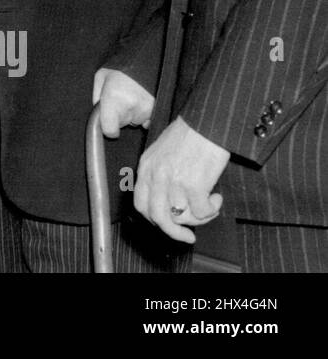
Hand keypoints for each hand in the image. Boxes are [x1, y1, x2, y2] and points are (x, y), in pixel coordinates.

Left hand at [92, 67, 153, 137]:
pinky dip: (145, 114)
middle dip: (120, 116)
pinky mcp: (158, 109)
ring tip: (133, 95)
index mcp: (113, 99)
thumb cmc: (121, 67)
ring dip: (133, 113)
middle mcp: (130, 107)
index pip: (110, 130)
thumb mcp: (101, 76)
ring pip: (136, 121)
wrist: (148, 58)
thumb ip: (96, 96)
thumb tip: (98, 112)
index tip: (108, 124)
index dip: (108, 129)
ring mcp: (146, 109)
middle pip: (123, 124)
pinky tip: (143, 99)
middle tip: (121, 98)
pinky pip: (148, 120)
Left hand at [134, 116, 229, 243]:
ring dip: (199, 218)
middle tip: (189, 237)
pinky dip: (212, 209)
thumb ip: (159, 173)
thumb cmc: (189, 134)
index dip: (154, 219)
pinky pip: (202, 211)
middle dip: (174, 233)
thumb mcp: (162, 151)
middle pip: (157, 217)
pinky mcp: (194, 184)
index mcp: (146, 167)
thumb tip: (168, 202)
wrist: (206, 122)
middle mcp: (156, 176)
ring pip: (181, 217)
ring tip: (210, 208)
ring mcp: (174, 181)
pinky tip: (217, 198)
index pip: (141, 204)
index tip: (168, 225)